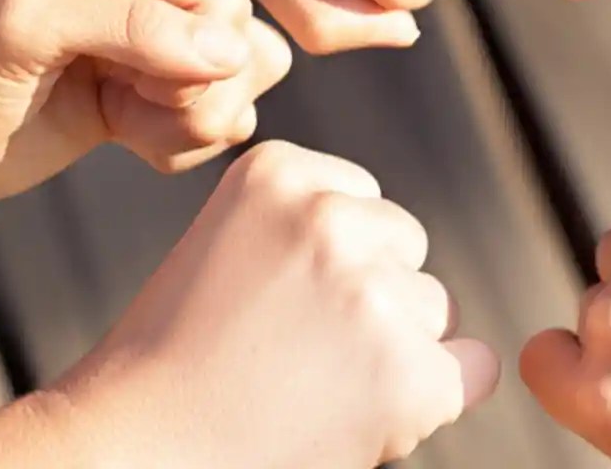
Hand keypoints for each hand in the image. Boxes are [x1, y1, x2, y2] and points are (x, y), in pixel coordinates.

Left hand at [0, 0, 290, 200]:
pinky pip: (226, 115)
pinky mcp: (160, 84)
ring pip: (245, 81)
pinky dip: (184, 143)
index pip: (221, 1)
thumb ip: (134, 29)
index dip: (193, 59)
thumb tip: (232, 51)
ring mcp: (161, 34)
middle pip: (245, 42)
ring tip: (127, 126)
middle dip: (195, 96)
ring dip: (193, 122)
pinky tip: (127, 138)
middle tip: (127, 110)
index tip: (128, 86)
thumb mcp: (29, 28)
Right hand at [46, 142, 498, 467]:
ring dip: (394, 350)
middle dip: (371, 298)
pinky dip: (435, 397)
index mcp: (278, 170)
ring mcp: (373, 294)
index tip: (270, 304)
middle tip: (292, 353)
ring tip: (309, 389)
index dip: (329, 264)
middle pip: (406, 247)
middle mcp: (329, 217)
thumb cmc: (176, 363)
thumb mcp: (231, 246)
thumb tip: (409, 254)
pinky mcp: (410, 371)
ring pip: (434, 310)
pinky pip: (475, 368)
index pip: (364, 201)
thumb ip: (310, 223)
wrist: (135, 453)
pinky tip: (360, 418)